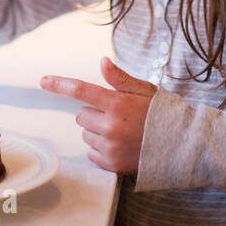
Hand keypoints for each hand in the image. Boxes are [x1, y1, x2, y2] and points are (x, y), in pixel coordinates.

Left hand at [40, 56, 157, 173]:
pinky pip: (91, 153)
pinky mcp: (112, 164)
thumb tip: (102, 62)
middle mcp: (111, 125)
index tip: (43, 81)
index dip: (60, 85)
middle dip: (93, 113)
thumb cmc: (160, 114)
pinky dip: (100, 149)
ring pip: (86, 134)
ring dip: (96, 132)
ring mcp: (111, 146)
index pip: (82, 90)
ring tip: (121, 132)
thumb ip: (120, 78)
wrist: (181, 146)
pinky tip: (119, 146)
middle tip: (116, 115)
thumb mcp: (144, 90)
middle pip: (81, 115)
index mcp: (118, 103)